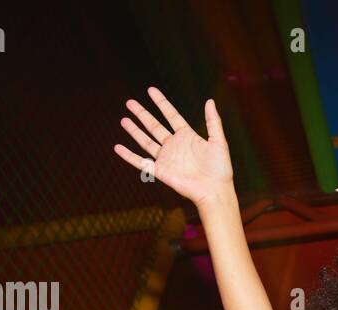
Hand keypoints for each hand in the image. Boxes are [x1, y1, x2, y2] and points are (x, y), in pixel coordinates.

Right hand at [114, 87, 234, 207]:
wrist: (214, 191)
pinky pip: (141, 162)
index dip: (161, 102)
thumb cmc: (220, 169)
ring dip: (134, 131)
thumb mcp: (219, 142)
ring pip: (145, 141)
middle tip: (130, 102)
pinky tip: (117, 147)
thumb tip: (210, 100)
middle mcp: (174, 145)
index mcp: (187, 136)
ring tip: (124, 119)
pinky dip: (128, 156)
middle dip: (142, 114)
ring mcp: (166, 158)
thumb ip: (213, 121)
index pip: (171, 115)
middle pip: (154, 126)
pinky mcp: (160, 171)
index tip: (151, 90)